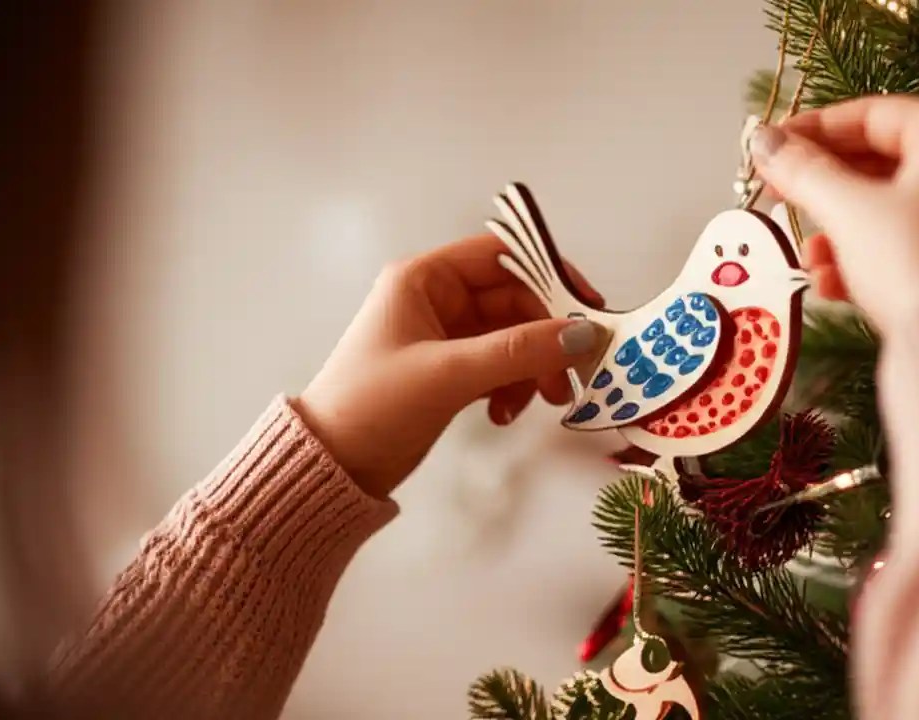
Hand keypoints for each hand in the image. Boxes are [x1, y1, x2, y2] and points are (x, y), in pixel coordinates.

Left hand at [294, 235, 605, 497]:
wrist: (331, 468)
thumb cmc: (373, 406)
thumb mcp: (449, 374)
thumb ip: (519, 350)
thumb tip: (583, 333)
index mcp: (424, 280)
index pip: (501, 256)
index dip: (549, 274)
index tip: (587, 307)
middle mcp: (436, 300)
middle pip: (515, 302)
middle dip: (546, 338)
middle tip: (571, 374)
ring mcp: (445, 338)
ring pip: (513, 338)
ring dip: (534, 368)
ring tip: (541, 403)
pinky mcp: (450, 373)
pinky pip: (501, 367)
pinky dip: (513, 388)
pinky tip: (504, 415)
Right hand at [750, 95, 918, 331]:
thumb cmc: (912, 259)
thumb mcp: (848, 210)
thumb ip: (803, 170)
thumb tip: (764, 140)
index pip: (872, 113)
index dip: (813, 129)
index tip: (770, 147)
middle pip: (882, 161)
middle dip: (825, 186)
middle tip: (778, 197)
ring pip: (894, 209)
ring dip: (841, 230)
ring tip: (808, 258)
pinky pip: (914, 244)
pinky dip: (871, 257)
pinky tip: (832, 285)